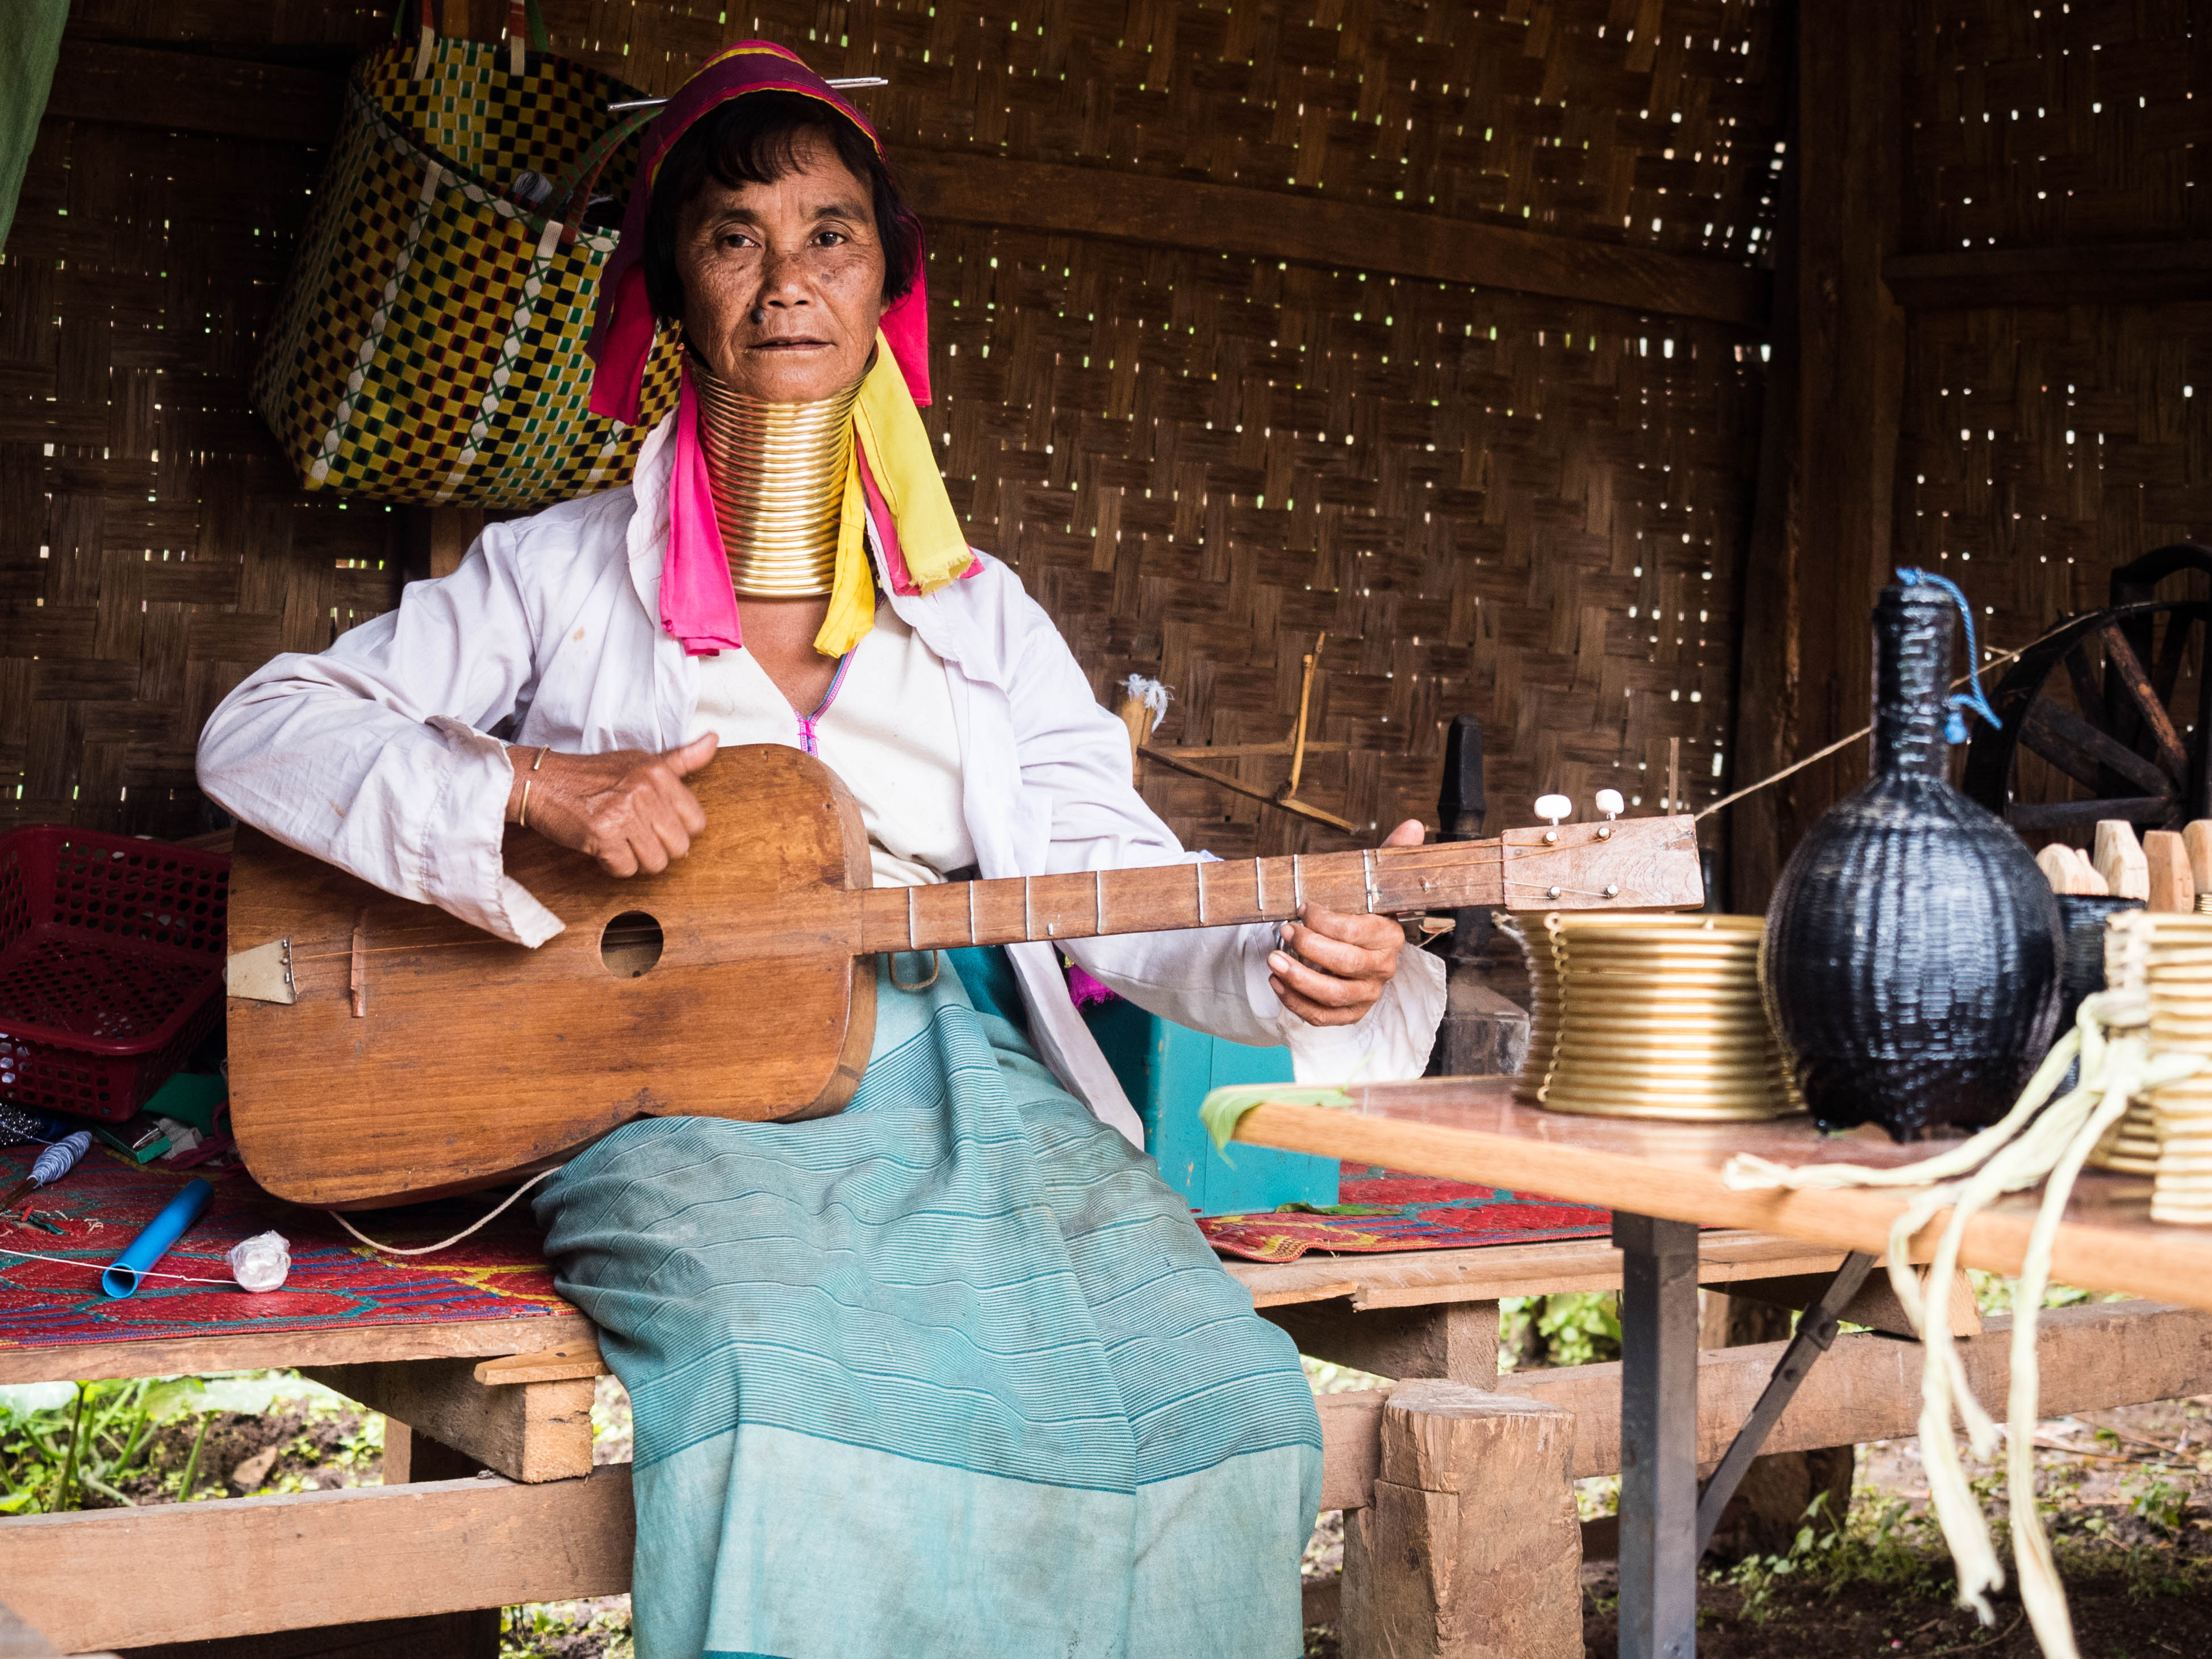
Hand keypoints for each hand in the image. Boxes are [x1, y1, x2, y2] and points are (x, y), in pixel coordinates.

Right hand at [507, 733, 716, 877]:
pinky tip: (602, 847)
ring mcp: (623, 814)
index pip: (696, 822)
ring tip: (619, 840)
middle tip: (635, 834)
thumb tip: (713, 740)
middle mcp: (645, 792)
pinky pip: (625, 869)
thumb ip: (681, 759)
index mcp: (659, 773)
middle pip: (679, 847)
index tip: (658, 823)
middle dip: (658, 847)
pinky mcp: (601, 836)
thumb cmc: (594, 775)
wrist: (544, 782)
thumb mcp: (640, 760)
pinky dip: (612, 865)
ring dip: (636, 858)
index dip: (677, 829)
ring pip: (655, 863)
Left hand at [1267, 819, 1426, 1026]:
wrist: (1355, 942)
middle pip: (1346, 965)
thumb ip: (1391, 854)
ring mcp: (1367, 994)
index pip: (1359, 933)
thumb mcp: (1372, 879)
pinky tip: (1277, 983)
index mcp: (1389, 936)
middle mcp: (1382, 969)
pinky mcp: (1350, 1013)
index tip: (1303, 907)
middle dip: (1309, 947)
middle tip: (1283, 929)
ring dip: (1298, 979)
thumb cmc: (1361, 908)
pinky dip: (1296, 1003)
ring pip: (1333, 995)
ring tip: (1272, 960)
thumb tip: (1414, 825)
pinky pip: (1322, 1017)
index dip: (1328, 922)